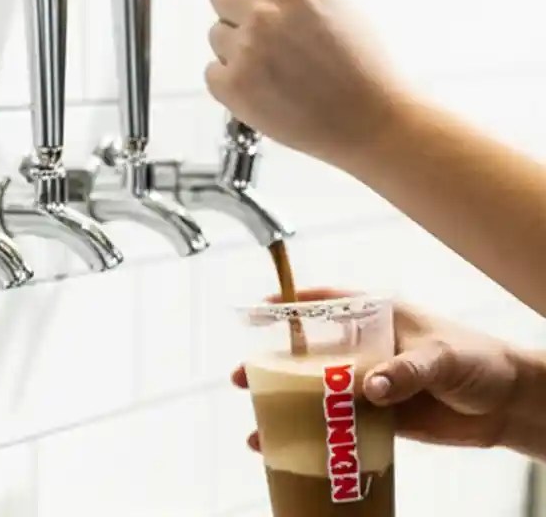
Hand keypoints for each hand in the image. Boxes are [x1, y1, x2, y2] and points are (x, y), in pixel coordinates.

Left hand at [205, 0, 405, 168]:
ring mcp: (245, 51)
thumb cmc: (361, 64)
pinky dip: (232, 80)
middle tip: (271, 34)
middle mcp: (264, 12)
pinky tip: (267, 86)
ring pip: (216, 35)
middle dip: (239, 11)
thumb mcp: (335, 2)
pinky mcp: (232, 87)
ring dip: (238, 48)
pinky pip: (213, 71)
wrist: (370, 121)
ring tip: (278, 66)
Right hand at [232, 289, 527, 451]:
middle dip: (273, 365)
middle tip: (243, 377)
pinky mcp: (380, 415)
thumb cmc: (480, 361)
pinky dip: (317, 435)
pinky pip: (339, 424)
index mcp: (378, 317)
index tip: (257, 310)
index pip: (325, 304)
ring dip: (287, 406)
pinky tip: (294, 448)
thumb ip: (405, 369)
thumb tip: (370, 387)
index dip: (290, 304)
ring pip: (318, 392)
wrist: (509, 404)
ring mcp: (371, 382)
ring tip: (259, 426)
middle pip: (309, 353)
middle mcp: (367, 348)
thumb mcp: (442, 356)